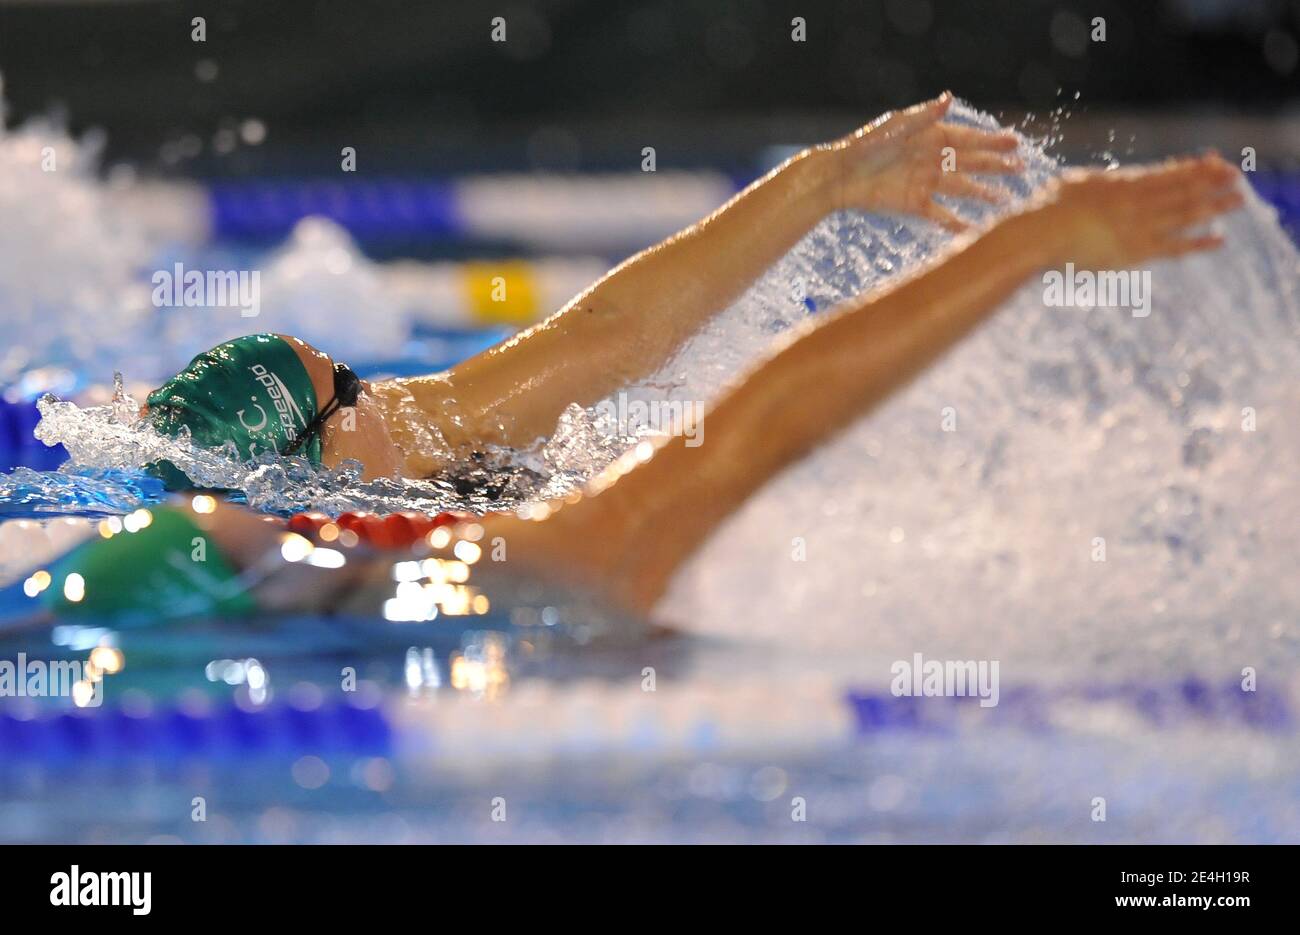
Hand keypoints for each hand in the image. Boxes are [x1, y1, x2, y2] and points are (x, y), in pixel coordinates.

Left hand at [821, 92, 1022, 231]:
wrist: (840, 175)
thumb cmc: (866, 145)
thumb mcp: (895, 127)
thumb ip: (924, 117)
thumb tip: (949, 98)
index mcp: (931, 136)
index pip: (968, 139)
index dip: (992, 141)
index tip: (1015, 142)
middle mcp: (932, 159)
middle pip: (970, 163)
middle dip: (995, 165)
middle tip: (1020, 168)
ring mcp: (925, 182)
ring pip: (961, 188)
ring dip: (982, 193)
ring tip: (1003, 200)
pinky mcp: (913, 203)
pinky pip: (939, 214)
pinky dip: (954, 222)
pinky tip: (971, 229)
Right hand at [1042, 154, 1241, 268]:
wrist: (1039, 235)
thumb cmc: (1046, 210)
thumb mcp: (1074, 184)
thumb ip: (1099, 182)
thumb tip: (1111, 180)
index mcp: (1122, 184)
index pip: (1166, 174)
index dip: (1193, 168)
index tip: (1215, 161)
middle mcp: (1137, 202)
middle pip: (1183, 189)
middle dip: (1212, 182)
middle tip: (1238, 176)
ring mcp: (1138, 226)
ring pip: (1185, 213)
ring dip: (1215, 205)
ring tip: (1239, 199)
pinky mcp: (1135, 252)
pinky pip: (1174, 247)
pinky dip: (1198, 242)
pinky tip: (1220, 238)